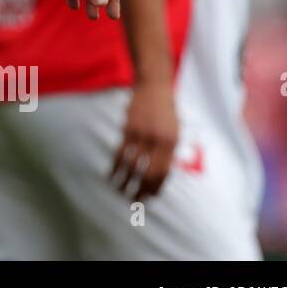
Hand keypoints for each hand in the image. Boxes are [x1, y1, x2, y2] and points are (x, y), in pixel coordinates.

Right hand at [111, 81, 177, 198]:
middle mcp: (157, 141)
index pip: (164, 172)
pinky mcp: (128, 129)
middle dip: (141, 189)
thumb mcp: (175, 131)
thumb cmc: (166, 110)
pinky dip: (115, 166)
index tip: (150, 197)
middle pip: (148, 172)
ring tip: (121, 192)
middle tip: (135, 200)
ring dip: (125, 181)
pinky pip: (120, 153)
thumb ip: (169, 151)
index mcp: (172, 143)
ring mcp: (141, 135)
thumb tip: (162, 173)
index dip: (156, 187)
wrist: (154, 86)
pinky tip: (111, 175)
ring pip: (132, 165)